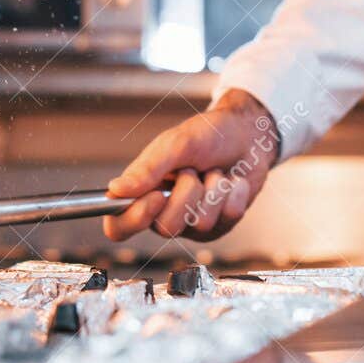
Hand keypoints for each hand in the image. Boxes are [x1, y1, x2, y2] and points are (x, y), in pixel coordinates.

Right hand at [103, 89, 279, 242]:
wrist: (247, 134)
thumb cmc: (206, 135)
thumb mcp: (174, 144)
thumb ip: (146, 169)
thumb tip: (115, 189)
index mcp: (142, 192)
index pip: (118, 226)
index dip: (134, 218)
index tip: (156, 196)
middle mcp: (163, 212)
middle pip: (166, 228)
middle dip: (187, 194)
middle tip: (193, 170)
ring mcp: (192, 222)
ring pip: (200, 224)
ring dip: (213, 189)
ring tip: (214, 172)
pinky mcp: (220, 225)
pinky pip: (227, 219)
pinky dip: (234, 193)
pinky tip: (233, 181)